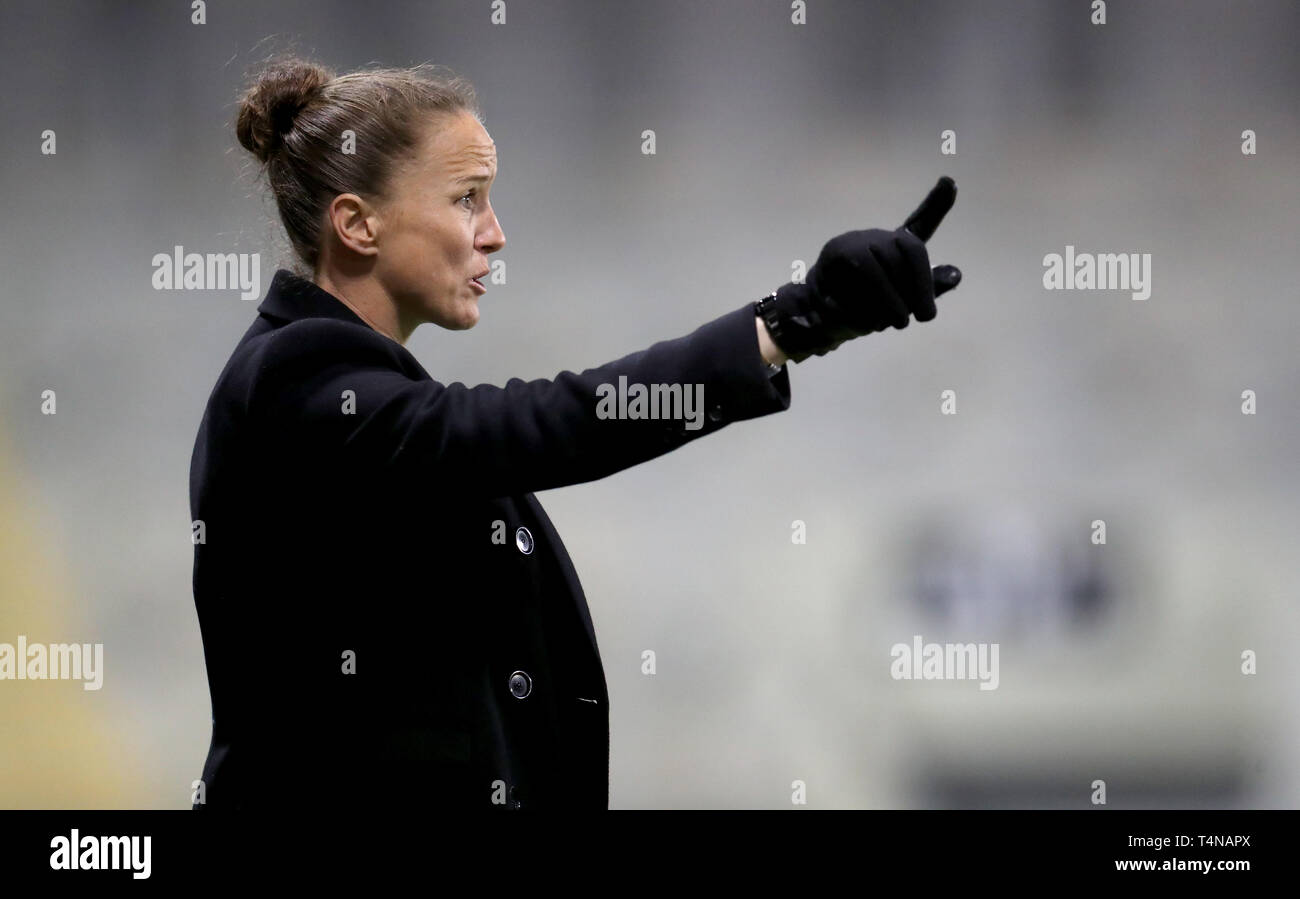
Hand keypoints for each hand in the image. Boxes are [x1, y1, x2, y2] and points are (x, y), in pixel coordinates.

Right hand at [759, 176, 961, 361]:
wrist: (823, 318)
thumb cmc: (869, 308)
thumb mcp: (904, 301)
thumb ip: (929, 288)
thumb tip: (957, 275)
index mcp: (897, 246)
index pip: (920, 223)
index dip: (937, 204)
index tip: (950, 182)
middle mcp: (878, 238)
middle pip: (907, 250)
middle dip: (921, 286)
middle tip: (926, 317)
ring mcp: (856, 243)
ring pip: (882, 269)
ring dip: (894, 301)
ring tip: (899, 322)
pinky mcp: (837, 255)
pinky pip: (859, 279)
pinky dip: (870, 305)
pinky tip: (869, 318)